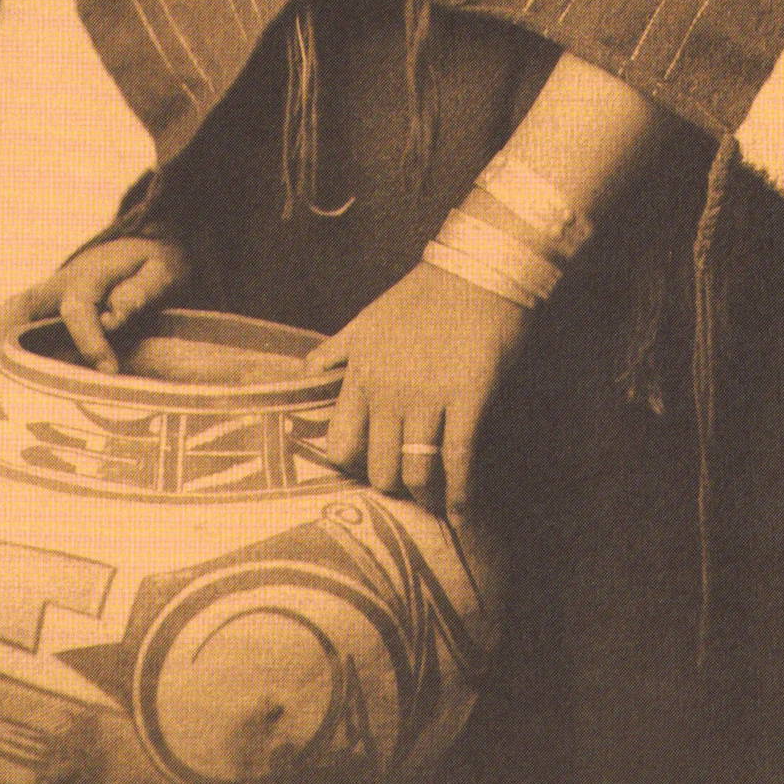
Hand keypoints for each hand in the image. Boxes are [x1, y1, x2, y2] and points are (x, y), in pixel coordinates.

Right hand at [0, 236, 187, 376]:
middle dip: (8, 341)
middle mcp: (58, 286)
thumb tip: (116, 315)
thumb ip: (144, 290)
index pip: (78, 309)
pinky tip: (4, 382)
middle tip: (3, 376)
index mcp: (89, 277)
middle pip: (20, 308)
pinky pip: (9, 324)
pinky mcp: (41, 311)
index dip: (89, 342)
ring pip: (6, 315)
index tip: (108, 372)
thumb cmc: (154, 267)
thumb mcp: (163, 270)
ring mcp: (45, 298)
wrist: (143, 252)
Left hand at [305, 260, 530, 524]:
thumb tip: (307, 372)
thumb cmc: (422, 295)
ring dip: (424, 496)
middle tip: (405, 490)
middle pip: (379, 469)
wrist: (476, 271)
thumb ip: (336, 352)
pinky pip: (458, 461)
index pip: (341, 445)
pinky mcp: (467, 399)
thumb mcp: (366, 319)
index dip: (353, 468)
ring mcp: (428, 398)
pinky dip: (459, 495)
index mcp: (361, 375)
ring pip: (416, 472)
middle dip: (392, 487)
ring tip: (432, 502)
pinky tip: (461, 512)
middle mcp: (389, 392)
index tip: (368, 471)